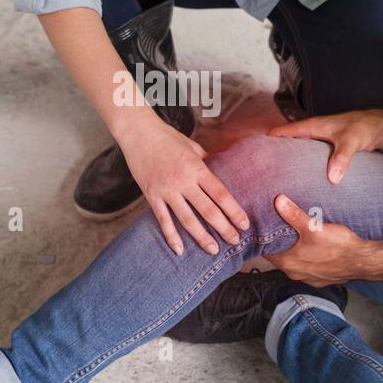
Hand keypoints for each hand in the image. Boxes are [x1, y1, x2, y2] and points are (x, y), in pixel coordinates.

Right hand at [121, 118, 249, 256]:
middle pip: (207, 210)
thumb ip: (206, 161)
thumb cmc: (167, 137)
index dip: (234, 211)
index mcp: (197, 168)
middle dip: (223, 228)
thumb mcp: (192, 146)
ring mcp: (166, 190)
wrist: (138, 132)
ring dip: (201, 237)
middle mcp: (183, 181)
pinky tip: (180, 250)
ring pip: (187, 219)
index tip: (244, 224)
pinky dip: (171, 236)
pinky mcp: (151, 195)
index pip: (220, 194)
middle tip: (235, 242)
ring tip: (213, 250)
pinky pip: (163, 220)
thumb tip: (221, 168)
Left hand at [267, 194, 366, 286]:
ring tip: (295, 236)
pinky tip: (312, 248)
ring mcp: (308, 277)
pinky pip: (308, 267)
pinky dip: (307, 258)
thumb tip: (278, 201)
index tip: (263, 229)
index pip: (266, 252)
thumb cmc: (338, 246)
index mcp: (288, 262)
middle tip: (278, 228)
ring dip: (293, 251)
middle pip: (279, 257)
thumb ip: (294, 214)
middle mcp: (295, 273)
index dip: (263, 240)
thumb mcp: (313, 227)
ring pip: (294, 262)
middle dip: (278, 244)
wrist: (363, 261)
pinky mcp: (321, 278)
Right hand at [268, 109, 382, 184]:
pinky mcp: (323, 149)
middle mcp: (310, 132)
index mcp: (310, 126)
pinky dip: (299, 165)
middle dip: (271, 154)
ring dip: (285, 160)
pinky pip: (305, 156)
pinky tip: (297, 179)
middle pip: (284, 142)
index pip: (281, 132)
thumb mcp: (351, 142)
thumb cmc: (363, 129)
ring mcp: (316, 141)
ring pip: (294, 150)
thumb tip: (332, 178)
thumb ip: (341, 158)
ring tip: (272, 179)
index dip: (266, 141)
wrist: (377, 127)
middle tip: (258, 172)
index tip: (252, 155)